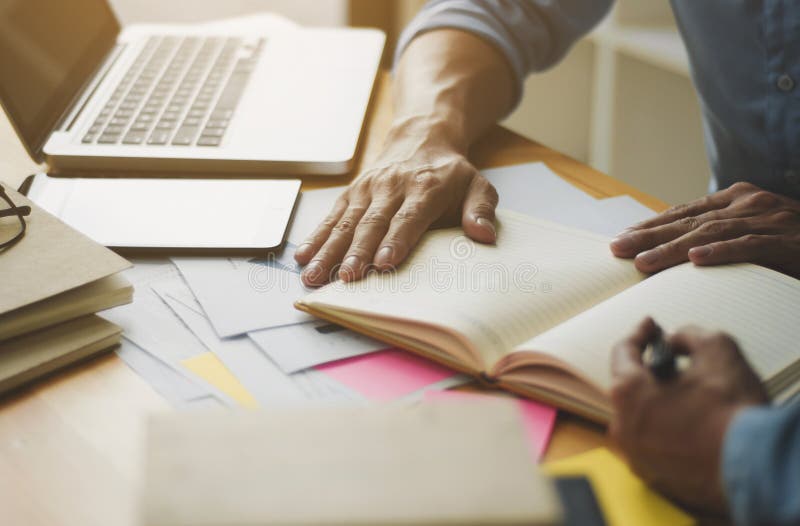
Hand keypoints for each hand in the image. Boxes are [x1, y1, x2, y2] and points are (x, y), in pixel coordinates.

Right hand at [294, 121, 497, 285]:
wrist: (420, 138)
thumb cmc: (450, 173)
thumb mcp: (478, 185)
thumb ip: (482, 210)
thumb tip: (484, 235)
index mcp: (424, 188)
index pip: (408, 217)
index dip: (396, 241)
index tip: (385, 264)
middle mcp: (390, 187)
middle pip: (371, 223)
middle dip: (357, 252)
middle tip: (347, 278)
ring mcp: (366, 190)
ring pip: (345, 223)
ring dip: (329, 251)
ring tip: (314, 276)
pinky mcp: (350, 194)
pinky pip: (331, 218)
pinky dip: (316, 237)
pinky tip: (303, 257)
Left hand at [609, 318, 767, 512]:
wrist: (750, 467)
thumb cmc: (731, 411)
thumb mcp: (717, 349)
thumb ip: (689, 335)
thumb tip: (677, 341)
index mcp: (628, 392)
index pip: (623, 351)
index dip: (640, 333)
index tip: (651, 326)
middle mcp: (622, 425)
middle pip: (630, 387)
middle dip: (649, 370)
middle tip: (673, 361)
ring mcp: (635, 454)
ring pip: (641, 418)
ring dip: (658, 403)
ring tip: (686, 396)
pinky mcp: (652, 475)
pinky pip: (653, 444)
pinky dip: (667, 432)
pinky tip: (690, 425)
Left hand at [610, 182, 799, 277]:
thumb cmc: (792, 241)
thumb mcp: (752, 231)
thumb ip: (719, 233)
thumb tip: (678, 249)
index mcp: (737, 198)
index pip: (684, 211)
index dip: (651, 224)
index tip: (622, 237)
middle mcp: (749, 203)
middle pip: (689, 221)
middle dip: (649, 236)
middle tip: (617, 249)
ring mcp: (768, 219)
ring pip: (711, 234)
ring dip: (673, 248)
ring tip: (643, 262)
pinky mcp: (786, 241)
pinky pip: (749, 246)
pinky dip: (721, 252)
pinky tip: (696, 260)